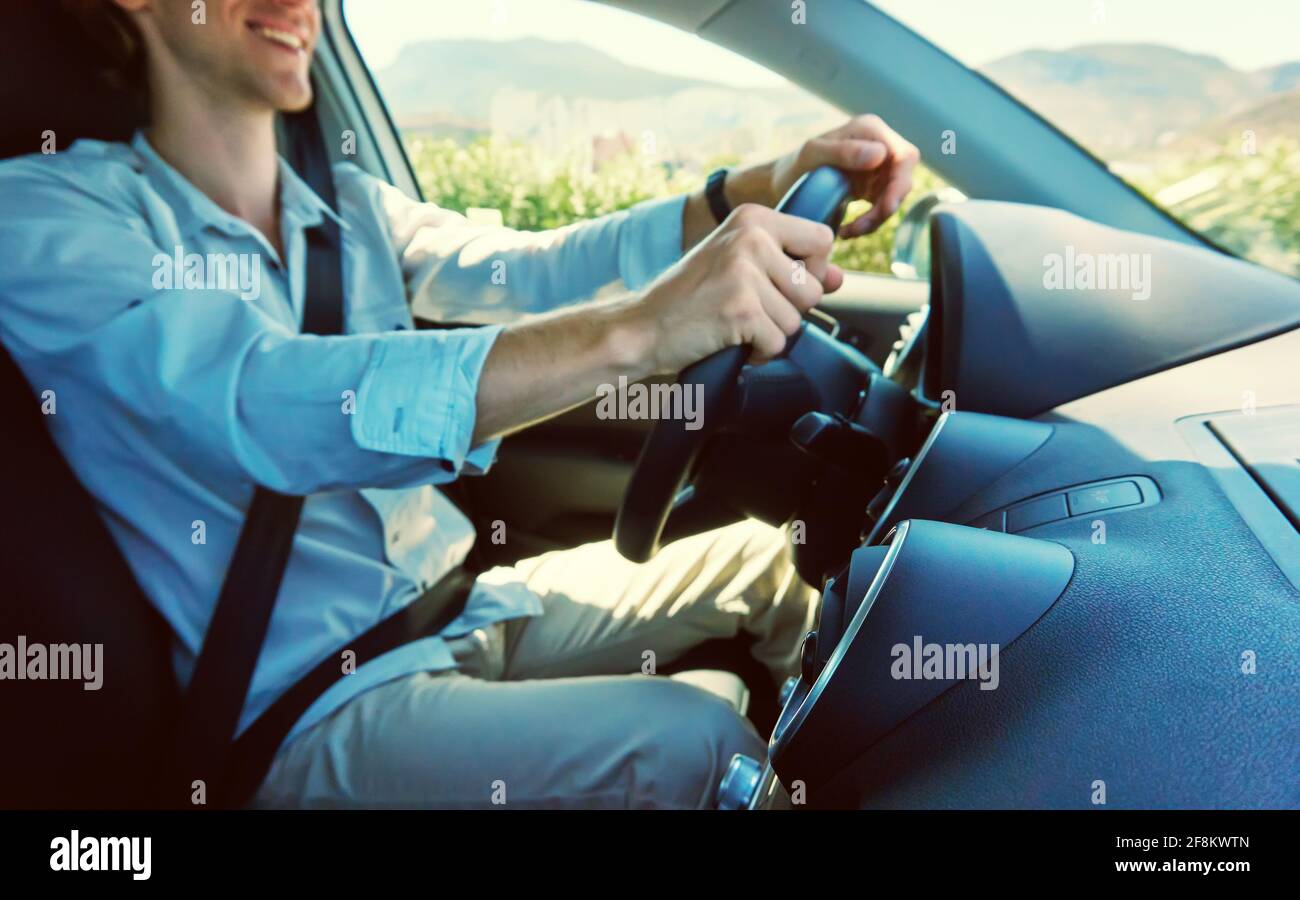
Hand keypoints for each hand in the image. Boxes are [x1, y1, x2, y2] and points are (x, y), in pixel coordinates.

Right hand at [634, 203, 841, 373]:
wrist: (643, 327)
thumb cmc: (689, 297)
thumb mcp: (739, 265)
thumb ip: (790, 266)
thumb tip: (838, 278)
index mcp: (752, 218)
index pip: (821, 239)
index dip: (811, 270)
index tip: (778, 282)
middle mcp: (750, 238)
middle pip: (813, 287)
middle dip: (788, 310)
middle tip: (748, 308)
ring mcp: (745, 273)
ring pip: (796, 320)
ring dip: (770, 333)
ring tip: (735, 323)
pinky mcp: (742, 309)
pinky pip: (777, 343)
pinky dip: (758, 353)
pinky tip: (732, 340)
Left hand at [728, 114, 920, 237]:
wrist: (780, 185)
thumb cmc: (793, 166)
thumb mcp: (812, 155)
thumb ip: (844, 151)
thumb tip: (880, 154)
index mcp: (869, 130)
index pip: (904, 156)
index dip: (901, 184)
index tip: (886, 208)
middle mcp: (878, 145)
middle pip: (903, 180)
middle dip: (886, 207)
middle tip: (861, 228)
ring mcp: (876, 168)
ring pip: (894, 198)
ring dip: (876, 220)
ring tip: (849, 232)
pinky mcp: (872, 188)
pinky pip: (881, 209)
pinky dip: (868, 224)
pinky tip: (847, 231)